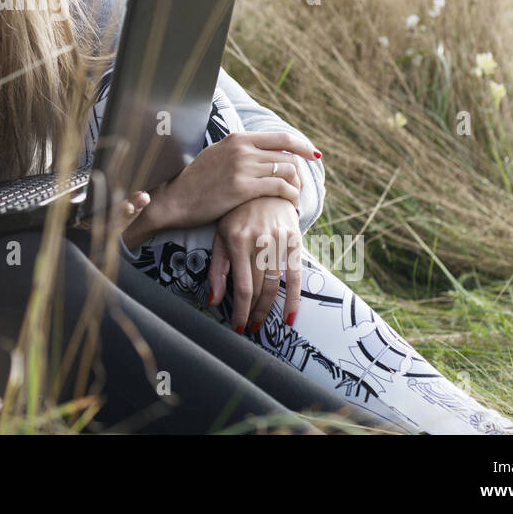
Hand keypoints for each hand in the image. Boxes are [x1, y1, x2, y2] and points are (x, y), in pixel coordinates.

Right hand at [121, 131, 316, 249]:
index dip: (302, 145)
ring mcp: (242, 168)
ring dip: (297, 186)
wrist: (175, 198)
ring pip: (287, 171)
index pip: (281, 138)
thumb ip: (239, 149)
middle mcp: (242, 149)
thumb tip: (259, 148)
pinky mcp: (242, 188)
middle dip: (302, 171)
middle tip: (302, 186)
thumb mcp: (217, 154)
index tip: (314, 155)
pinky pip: (280, 188)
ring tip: (295, 197)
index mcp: (238, 139)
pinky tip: (290, 204)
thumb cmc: (195, 181)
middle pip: (288, 155)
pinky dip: (291, 196)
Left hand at [207, 196, 302, 335]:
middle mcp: (260, 241)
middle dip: (254, 313)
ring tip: (262, 322)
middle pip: (260, 288)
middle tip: (251, 328)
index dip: (241, 311)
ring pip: (276, 284)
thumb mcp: (221, 236)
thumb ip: (217, 269)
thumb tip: (214, 301)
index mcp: (237, 240)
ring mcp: (279, 240)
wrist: (264, 185)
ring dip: (270, 309)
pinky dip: (294, 298)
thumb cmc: (237, 214)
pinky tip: (289, 316)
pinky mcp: (295, 240)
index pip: (242, 286)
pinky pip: (297, 274)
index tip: (238, 327)